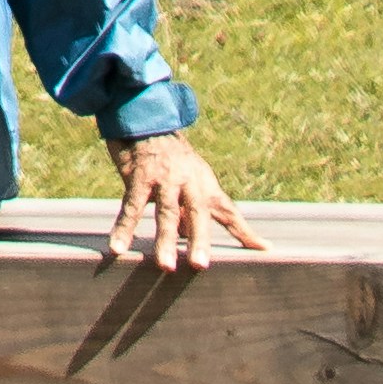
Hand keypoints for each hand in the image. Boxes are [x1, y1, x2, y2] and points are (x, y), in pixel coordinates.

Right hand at [104, 128, 261, 267]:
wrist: (146, 118)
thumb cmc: (171, 157)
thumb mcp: (189, 179)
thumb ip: (192, 209)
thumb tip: (191, 237)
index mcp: (205, 184)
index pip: (229, 212)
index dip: (246, 232)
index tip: (265, 251)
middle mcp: (188, 181)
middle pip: (198, 213)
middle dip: (199, 240)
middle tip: (200, 266)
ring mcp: (163, 178)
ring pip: (166, 212)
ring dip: (165, 240)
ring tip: (165, 266)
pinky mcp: (138, 176)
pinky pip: (130, 206)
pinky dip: (124, 227)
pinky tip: (117, 247)